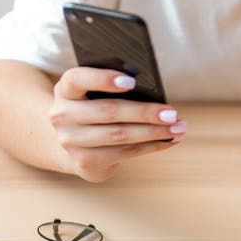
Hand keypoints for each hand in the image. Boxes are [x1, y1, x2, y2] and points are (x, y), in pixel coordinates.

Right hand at [49, 67, 186, 181]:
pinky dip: (151, 146)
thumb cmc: (93, 104)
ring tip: (178, 127)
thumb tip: (153, 89)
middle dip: (144, 112)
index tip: (131, 81)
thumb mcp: (94, 90)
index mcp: (65, 89)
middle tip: (171, 112)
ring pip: (119, 135)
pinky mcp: (85, 162)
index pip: (78, 79)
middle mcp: (62, 115)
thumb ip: (113, 84)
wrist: (71, 140)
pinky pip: (124, 153)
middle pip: (108, 111)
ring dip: (154, 132)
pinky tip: (169, 139)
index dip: (103, 79)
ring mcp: (71, 141)